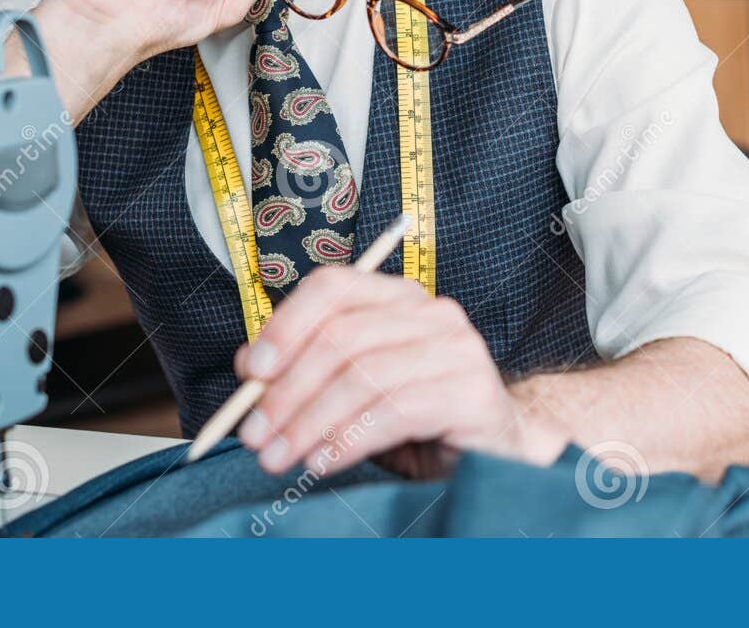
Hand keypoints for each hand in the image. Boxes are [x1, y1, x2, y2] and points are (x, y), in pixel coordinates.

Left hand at [232, 267, 569, 478]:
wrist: (496, 453)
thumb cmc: (417, 422)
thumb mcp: (353, 393)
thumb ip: (306, 371)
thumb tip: (252, 366)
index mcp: (398, 298)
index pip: (333, 287)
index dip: (286, 324)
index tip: (253, 372)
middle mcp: (431, 313)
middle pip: (342, 336)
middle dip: (288, 390)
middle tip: (254, 434)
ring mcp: (457, 349)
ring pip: (363, 375)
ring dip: (310, 422)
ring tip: (280, 457)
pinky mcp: (472, 392)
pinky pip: (395, 410)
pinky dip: (350, 439)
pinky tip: (324, 462)